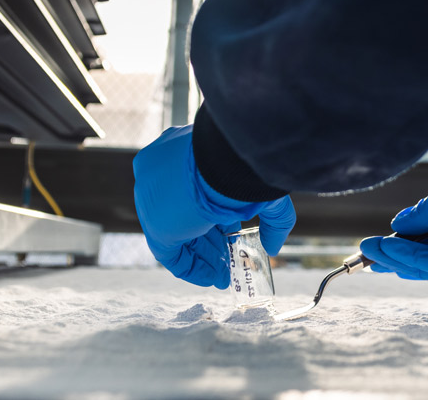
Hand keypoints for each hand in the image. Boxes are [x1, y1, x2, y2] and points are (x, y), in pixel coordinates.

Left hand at [133, 125, 295, 287]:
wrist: (226, 164)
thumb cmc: (244, 166)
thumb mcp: (261, 185)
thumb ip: (271, 217)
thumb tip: (273, 246)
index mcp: (180, 151)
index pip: (194, 191)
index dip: (216, 215)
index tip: (233, 234)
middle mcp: (162, 173)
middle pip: (185, 214)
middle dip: (210, 241)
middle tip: (229, 259)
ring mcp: (154, 199)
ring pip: (178, 235)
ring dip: (203, 257)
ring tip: (224, 275)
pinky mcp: (155, 225)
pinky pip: (170, 253)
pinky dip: (191, 267)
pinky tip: (212, 277)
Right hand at [359, 143, 427, 283]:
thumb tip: (399, 224)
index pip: (425, 236)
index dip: (399, 240)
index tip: (374, 241)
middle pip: (424, 255)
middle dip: (394, 255)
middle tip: (365, 253)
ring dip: (400, 260)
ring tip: (373, 252)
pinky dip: (417, 259)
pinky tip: (394, 248)